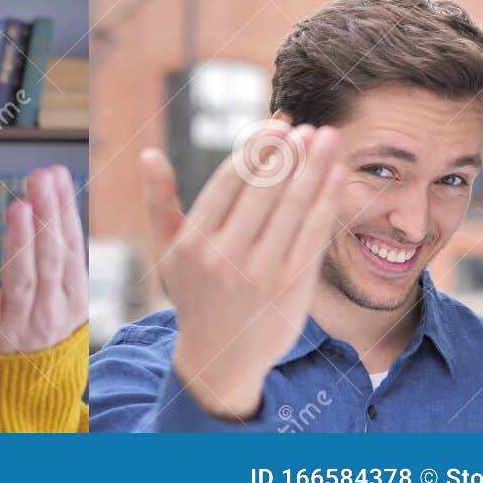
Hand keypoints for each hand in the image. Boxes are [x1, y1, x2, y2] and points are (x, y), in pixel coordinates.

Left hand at [0, 165, 88, 353]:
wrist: (18, 399)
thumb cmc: (40, 333)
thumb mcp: (62, 301)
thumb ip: (59, 251)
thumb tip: (54, 186)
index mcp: (73, 302)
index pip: (72, 250)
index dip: (64, 211)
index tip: (56, 175)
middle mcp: (50, 314)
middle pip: (51, 260)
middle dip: (47, 216)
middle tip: (40, 177)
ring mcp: (18, 327)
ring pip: (22, 279)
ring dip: (21, 241)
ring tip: (19, 205)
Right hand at [145, 123, 342, 420]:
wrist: (221, 357)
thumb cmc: (193, 295)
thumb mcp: (167, 251)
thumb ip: (159, 201)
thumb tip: (148, 155)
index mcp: (193, 242)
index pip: (230, 181)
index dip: (258, 148)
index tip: (278, 124)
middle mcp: (226, 256)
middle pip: (265, 189)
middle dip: (289, 152)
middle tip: (306, 127)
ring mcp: (263, 272)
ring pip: (294, 207)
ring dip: (314, 168)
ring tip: (325, 140)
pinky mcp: (293, 285)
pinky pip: (314, 233)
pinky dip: (327, 201)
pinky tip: (335, 176)